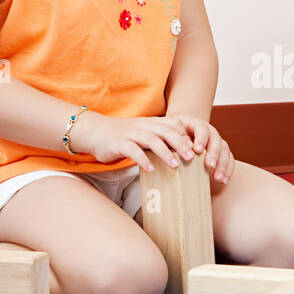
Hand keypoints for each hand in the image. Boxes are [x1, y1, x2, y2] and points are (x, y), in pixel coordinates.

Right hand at [68, 110, 197, 174]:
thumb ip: (160, 139)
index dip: (187, 136)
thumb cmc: (123, 136)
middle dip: (180, 144)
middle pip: (166, 131)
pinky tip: (150, 170)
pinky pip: (132, 150)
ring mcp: (130, 133)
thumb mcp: (144, 134)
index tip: (198, 149)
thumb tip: (182, 153)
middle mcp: (143, 126)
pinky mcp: (119, 143)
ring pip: (151, 139)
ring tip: (175, 166)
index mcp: (151, 123)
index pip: (174, 125)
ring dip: (165, 153)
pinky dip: (142, 160)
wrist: (95, 132)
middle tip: (192, 158)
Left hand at [166, 112, 234, 184]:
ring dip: (222, 165)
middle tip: (209, 165)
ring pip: (224, 150)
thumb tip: (180, 149)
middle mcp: (209, 132)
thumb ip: (176, 142)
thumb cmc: (171, 140)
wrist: (178, 144)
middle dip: (213, 153)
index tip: (197, 150)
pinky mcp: (222, 153)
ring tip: (218, 178)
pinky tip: (224, 181)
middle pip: (216, 140)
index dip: (201, 138)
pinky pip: (229, 160)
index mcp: (196, 125)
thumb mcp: (170, 138)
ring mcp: (217, 143)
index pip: (201, 129)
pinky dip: (228, 170)